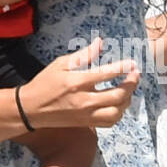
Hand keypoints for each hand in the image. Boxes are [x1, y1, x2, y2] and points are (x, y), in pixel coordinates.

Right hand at [18, 37, 140, 129]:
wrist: (30, 109)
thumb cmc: (45, 83)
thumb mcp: (61, 64)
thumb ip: (83, 55)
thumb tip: (100, 42)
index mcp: (77, 82)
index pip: (107, 74)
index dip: (123, 68)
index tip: (132, 63)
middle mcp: (84, 100)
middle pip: (117, 95)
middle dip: (131, 84)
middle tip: (135, 75)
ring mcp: (86, 114)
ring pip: (116, 112)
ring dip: (127, 100)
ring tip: (128, 90)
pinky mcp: (86, 123)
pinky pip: (109, 122)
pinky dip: (119, 113)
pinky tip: (119, 104)